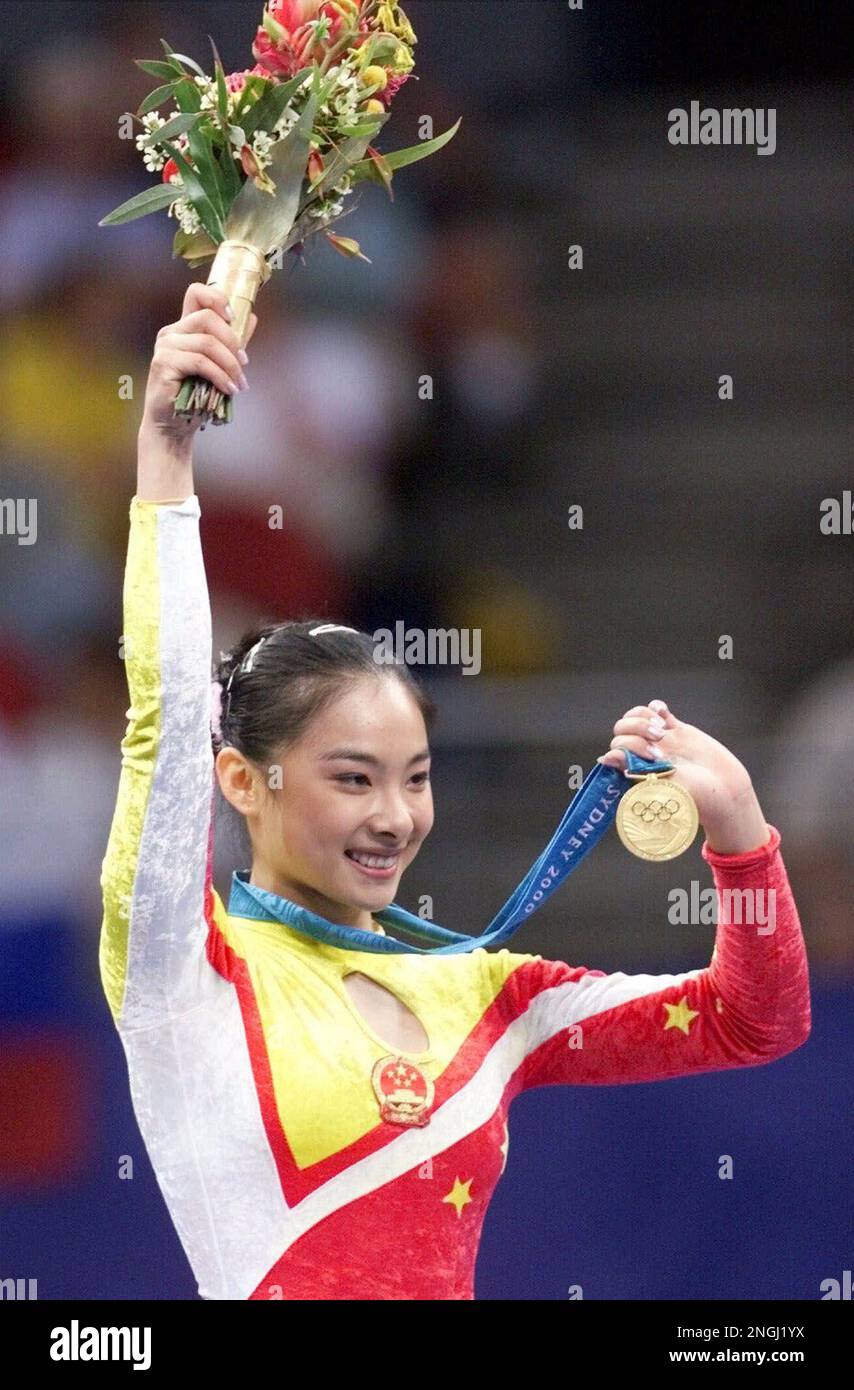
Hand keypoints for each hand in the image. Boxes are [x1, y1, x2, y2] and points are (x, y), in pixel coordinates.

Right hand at [139, 281, 257, 439]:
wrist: (174, 426)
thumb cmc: (195, 397)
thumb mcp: (219, 366)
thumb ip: (232, 342)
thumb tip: (252, 318)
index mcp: (184, 327)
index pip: (196, 293)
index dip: (217, 298)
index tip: (234, 318)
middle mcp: (172, 332)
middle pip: (208, 318)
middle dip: (233, 342)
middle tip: (244, 365)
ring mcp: (166, 347)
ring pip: (207, 343)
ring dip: (230, 365)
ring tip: (239, 384)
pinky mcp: (163, 363)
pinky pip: (200, 362)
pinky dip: (220, 376)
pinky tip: (228, 389)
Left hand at [597, 699, 770, 852]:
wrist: (725, 791)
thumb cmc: (694, 798)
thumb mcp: (663, 786)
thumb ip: (635, 771)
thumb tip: (605, 758)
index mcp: (636, 769)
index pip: (617, 746)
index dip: (630, 746)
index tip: (654, 757)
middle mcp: (644, 754)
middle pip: (623, 727)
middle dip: (637, 729)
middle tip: (660, 744)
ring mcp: (660, 740)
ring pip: (637, 716)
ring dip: (644, 717)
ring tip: (662, 730)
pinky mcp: (677, 731)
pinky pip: (657, 711)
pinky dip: (656, 708)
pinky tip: (665, 716)